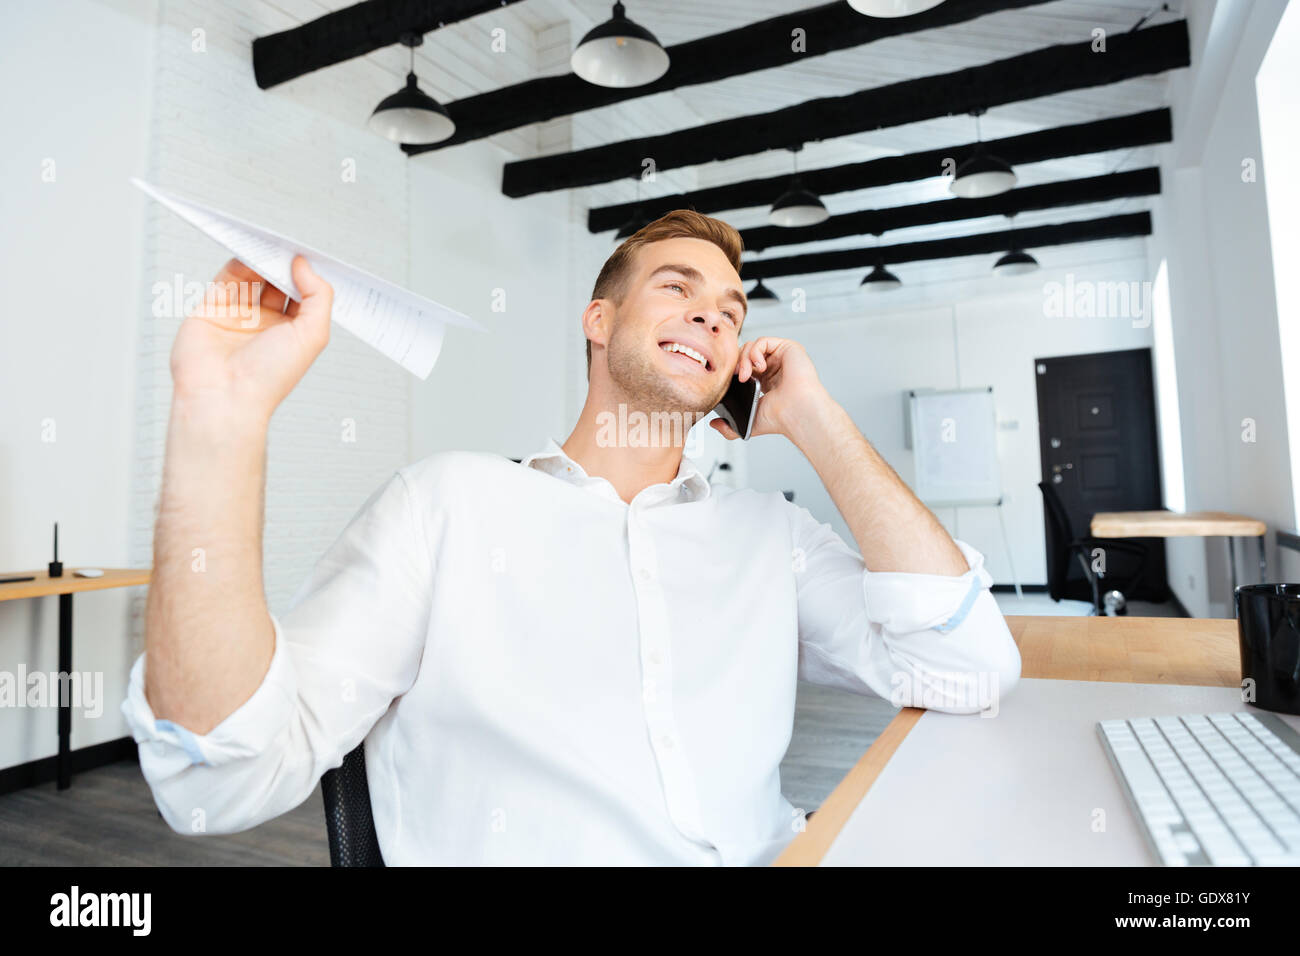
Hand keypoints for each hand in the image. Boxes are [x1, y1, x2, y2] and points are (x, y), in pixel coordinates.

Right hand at [169, 256, 331, 420]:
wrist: (223, 395)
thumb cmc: (269, 376)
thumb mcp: (313, 335)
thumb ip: (318, 296)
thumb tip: (303, 265)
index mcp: (293, 333)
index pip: (305, 296)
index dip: (309, 275)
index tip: (312, 255)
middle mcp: (266, 324)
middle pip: (279, 281)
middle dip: (285, 262)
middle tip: (291, 243)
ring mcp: (239, 315)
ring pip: (254, 275)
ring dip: (264, 258)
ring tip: (273, 242)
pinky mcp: (213, 306)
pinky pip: (228, 276)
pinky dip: (239, 259)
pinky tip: (252, 248)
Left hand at [710, 336, 829, 440]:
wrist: (796, 413)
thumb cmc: (780, 418)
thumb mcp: (749, 423)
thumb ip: (730, 426)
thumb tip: (714, 424)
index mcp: (766, 380)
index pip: (744, 366)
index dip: (734, 370)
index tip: (730, 381)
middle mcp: (774, 367)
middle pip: (746, 354)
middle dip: (737, 364)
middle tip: (737, 378)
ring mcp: (781, 357)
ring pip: (752, 346)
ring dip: (744, 359)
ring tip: (746, 375)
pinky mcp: (788, 348)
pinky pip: (763, 341)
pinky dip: (755, 352)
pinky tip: (759, 367)